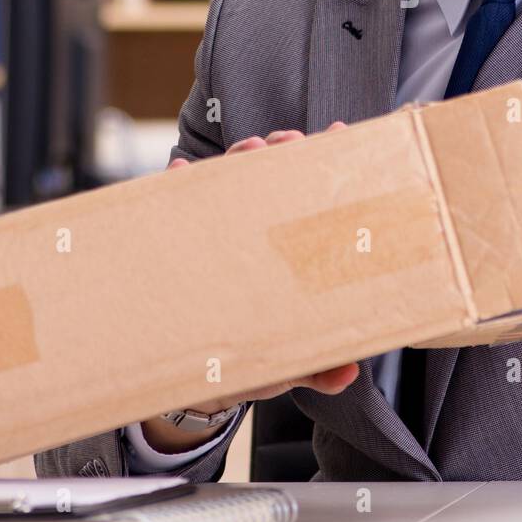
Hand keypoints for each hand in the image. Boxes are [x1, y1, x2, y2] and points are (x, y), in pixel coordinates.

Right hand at [163, 120, 359, 415]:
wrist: (195, 385)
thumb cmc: (251, 362)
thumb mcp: (286, 364)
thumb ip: (317, 367)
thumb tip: (345, 374)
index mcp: (286, 253)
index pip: (309, 198)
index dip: (324, 162)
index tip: (338, 135)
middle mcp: (254, 235)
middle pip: (270, 179)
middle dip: (279, 151)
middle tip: (286, 142)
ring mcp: (218, 237)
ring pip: (229, 185)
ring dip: (238, 161)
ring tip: (248, 151)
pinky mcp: (181, 248)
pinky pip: (175, 210)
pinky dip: (176, 187)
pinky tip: (181, 173)